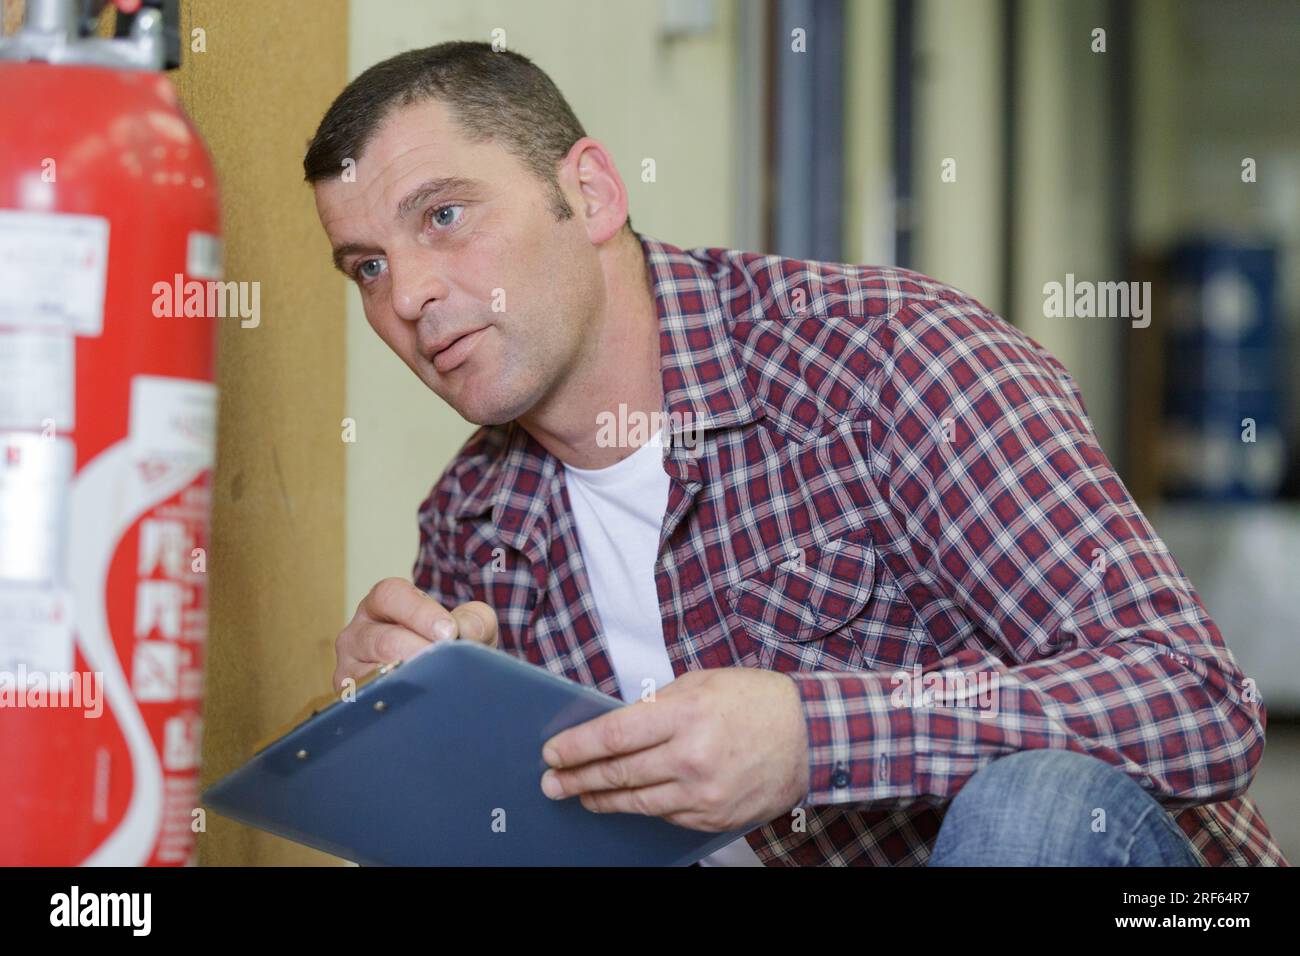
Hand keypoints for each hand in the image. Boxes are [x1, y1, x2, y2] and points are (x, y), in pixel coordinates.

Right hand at [333, 577, 497, 690]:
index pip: (390, 595)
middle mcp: (358, 633)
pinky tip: (417, 705)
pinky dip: (393, 704)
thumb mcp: (465, 626)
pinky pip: (366, 702)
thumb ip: (474, 619)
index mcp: (381, 604)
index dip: (419, 611)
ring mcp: (350, 668)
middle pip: (380, 638)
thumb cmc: (445, 645)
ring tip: (433, 683)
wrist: (437, 681)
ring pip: (371, 674)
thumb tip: (467, 629)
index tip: (449, 630)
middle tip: (443, 659)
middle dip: (416, 649)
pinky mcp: (350, 699)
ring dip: (406, 680)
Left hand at [539, 668, 809, 831]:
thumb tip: (613, 727)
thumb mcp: (701, 683)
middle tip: (551, 783)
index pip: (613, 735)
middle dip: (577, 778)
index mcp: (685, 714)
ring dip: (601, 798)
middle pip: (618, 772)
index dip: (576, 747)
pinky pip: (665, 815)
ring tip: (579, 795)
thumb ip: (656, 705)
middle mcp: (691, 756)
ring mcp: (703, 793)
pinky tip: (625, 801)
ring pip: (636, 801)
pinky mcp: (712, 816)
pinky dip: (642, 806)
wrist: (809, 736)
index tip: (553, 752)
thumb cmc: (755, 701)